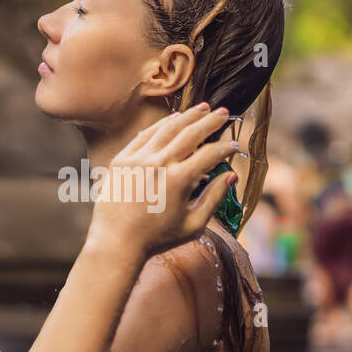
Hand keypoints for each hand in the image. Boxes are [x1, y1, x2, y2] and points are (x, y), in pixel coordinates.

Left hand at [87, 103, 240, 257]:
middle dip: (210, 121)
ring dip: (188, 116)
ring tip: (203, 108)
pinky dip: (161, 125)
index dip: (225, 148)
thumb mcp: (192, 224)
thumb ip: (214, 198)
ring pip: (168, 129)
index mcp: (178, 181)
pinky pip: (145, 135)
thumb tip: (232, 175)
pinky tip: (174, 119)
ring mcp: (138, 159)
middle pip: (190, 133)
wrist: (116, 243)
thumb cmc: (157, 238)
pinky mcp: (122, 160)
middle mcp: (159, 164)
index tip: (234, 145)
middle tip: (224, 113)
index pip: (209, 155)